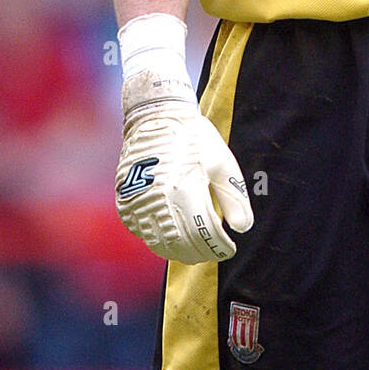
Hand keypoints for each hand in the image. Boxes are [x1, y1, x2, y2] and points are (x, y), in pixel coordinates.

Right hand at [116, 67, 253, 263]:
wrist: (155, 116)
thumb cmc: (193, 138)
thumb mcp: (221, 162)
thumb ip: (234, 198)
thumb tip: (243, 227)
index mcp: (183, 189)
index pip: (202, 233)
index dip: (218, 246)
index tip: (229, 248)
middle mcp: (156, 200)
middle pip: (180, 245)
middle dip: (200, 253)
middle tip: (214, 252)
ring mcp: (136, 203)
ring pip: (158, 244)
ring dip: (179, 251)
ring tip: (197, 250)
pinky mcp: (125, 203)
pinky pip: (142, 233)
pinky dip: (159, 240)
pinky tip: (173, 237)